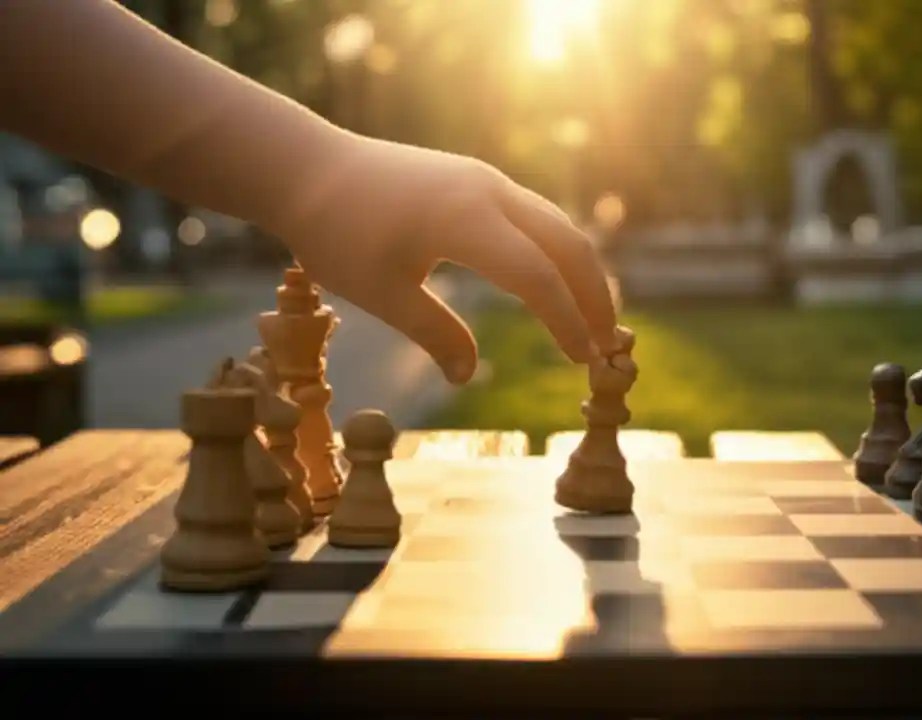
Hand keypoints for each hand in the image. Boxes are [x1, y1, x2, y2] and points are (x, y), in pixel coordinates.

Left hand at [271, 132, 617, 383]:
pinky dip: (558, 252)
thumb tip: (466, 377)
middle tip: (608, 344)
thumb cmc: (335, 231)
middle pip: (567, 243)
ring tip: (594, 319)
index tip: (584, 359)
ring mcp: (485, 179)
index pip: (536, 276)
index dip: (566, 320)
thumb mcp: (380, 293)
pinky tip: (557, 284)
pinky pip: (535, 216)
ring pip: (557, 224)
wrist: (305, 167)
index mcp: (464, 219)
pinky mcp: (476, 180)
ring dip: (582, 272)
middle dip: (595, 295)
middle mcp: (487, 191)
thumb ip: (433, 333)